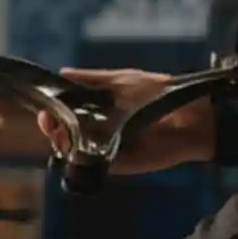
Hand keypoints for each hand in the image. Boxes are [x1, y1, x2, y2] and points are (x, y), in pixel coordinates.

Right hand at [40, 67, 214, 174]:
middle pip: (67, 136)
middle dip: (53, 129)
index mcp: (100, 113)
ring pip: (77, 154)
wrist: (193, 114)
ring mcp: (110, 151)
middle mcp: (102, 134)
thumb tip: (62, 73)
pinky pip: (96, 165)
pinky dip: (83, 158)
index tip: (44, 106)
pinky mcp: (122, 165)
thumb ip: (93, 79)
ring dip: (63, 144)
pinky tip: (76, 146)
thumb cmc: (160, 93)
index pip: (68, 116)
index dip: (54, 112)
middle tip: (48, 120)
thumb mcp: (123, 80)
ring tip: (58, 131)